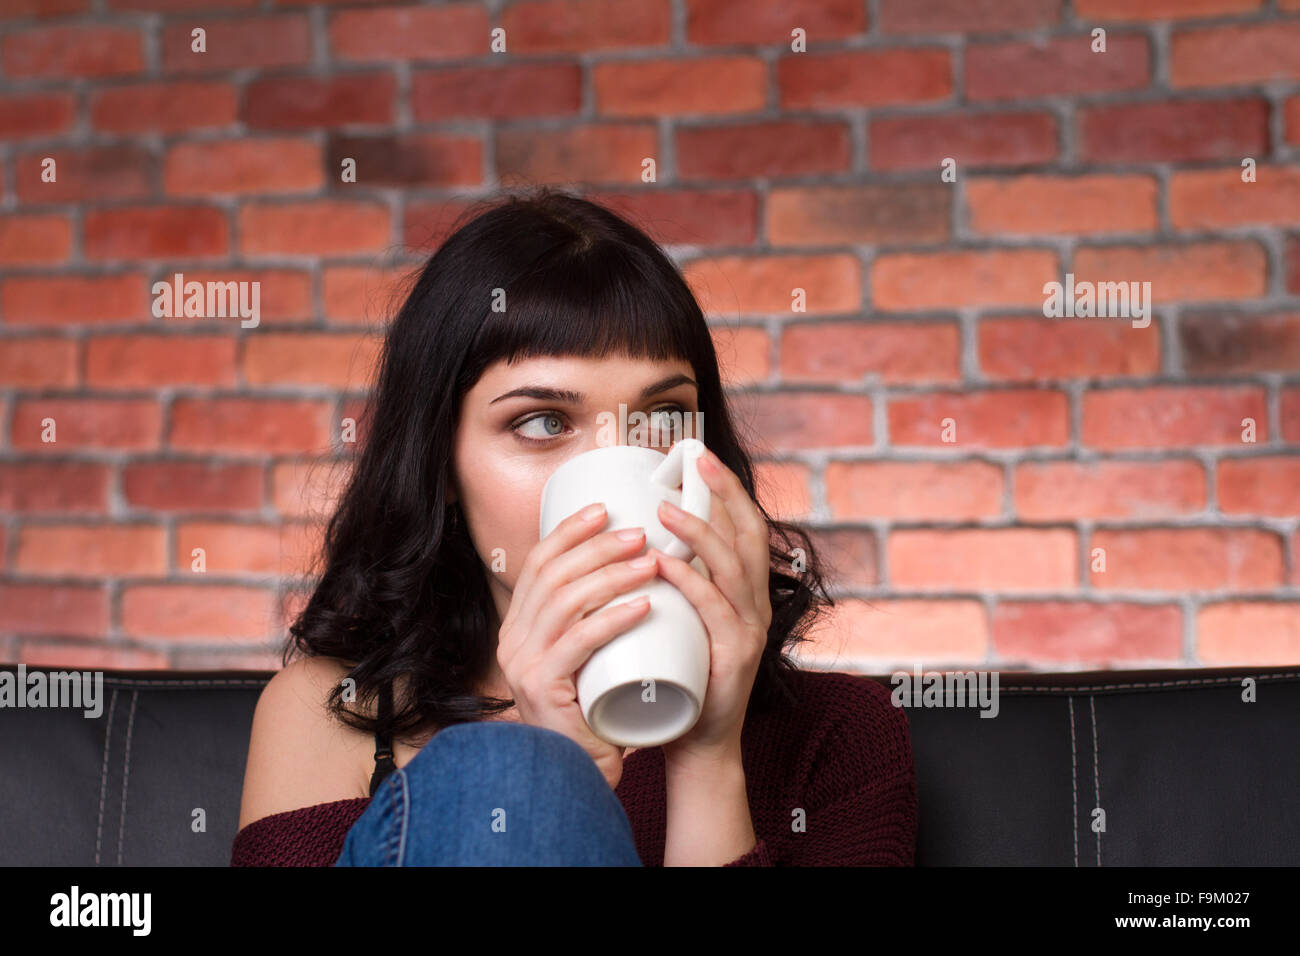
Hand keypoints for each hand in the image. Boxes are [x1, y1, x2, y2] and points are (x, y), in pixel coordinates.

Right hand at [496, 503, 658, 790]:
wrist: (579, 772)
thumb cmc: (593, 710)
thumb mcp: (586, 655)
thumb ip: (593, 619)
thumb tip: (632, 565)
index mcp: (519, 626)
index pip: (539, 563)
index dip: (569, 531)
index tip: (604, 509)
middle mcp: (512, 641)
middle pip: (553, 575)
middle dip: (598, 547)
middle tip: (641, 534)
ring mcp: (523, 665)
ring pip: (566, 602)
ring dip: (612, 576)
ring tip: (652, 564)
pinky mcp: (542, 688)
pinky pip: (578, 643)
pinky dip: (613, 619)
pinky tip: (643, 606)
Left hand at [651, 446, 772, 768]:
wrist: (693, 738)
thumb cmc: (679, 672)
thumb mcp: (679, 616)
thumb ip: (672, 581)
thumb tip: (636, 537)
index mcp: (745, 590)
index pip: (746, 527)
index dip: (728, 489)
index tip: (701, 456)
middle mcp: (756, 604)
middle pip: (750, 535)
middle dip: (724, 493)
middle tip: (696, 461)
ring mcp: (750, 629)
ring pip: (732, 567)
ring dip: (699, 533)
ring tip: (664, 508)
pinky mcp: (735, 656)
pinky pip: (714, 610)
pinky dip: (689, 582)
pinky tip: (664, 563)